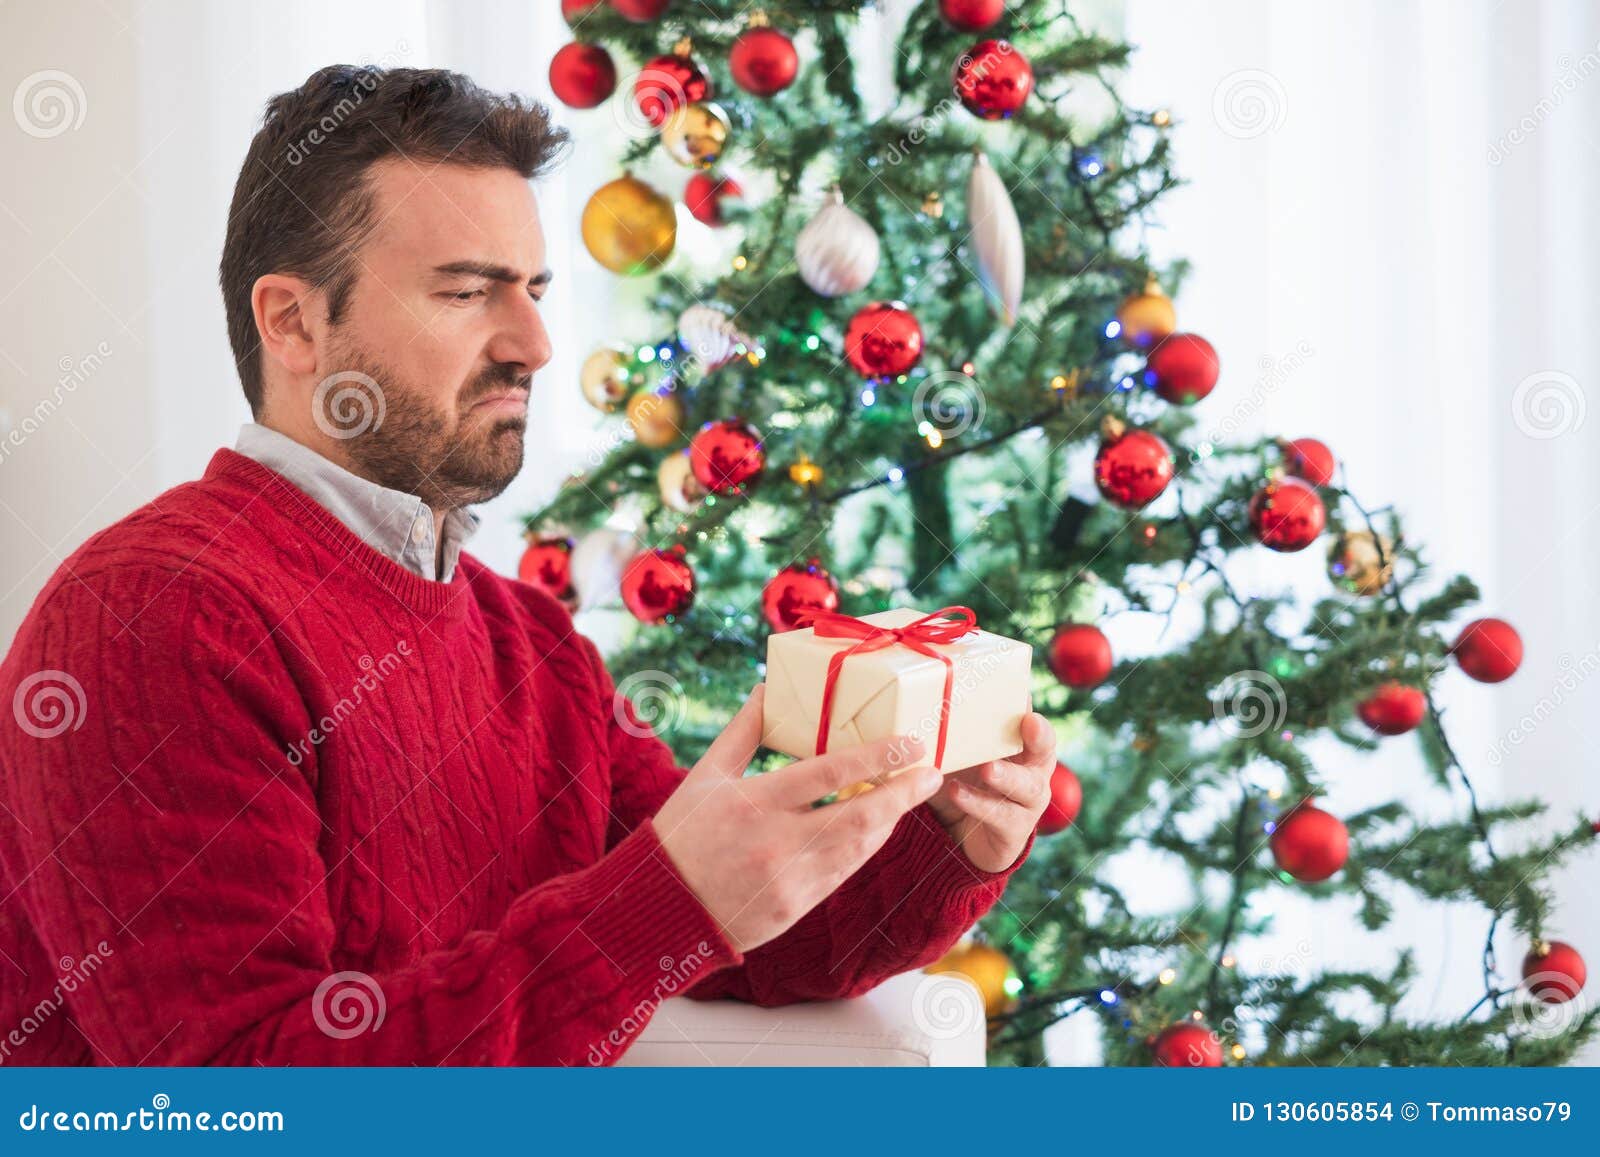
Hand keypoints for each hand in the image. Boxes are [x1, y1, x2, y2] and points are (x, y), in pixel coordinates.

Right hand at [652, 684, 945, 953]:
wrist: (661, 909)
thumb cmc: (681, 834)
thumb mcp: (706, 775)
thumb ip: (743, 731)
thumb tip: (769, 687)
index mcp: (755, 803)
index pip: (829, 774)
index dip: (876, 757)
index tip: (909, 743)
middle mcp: (778, 843)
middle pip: (859, 816)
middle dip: (903, 794)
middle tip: (933, 773)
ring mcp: (791, 881)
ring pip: (859, 848)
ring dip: (891, 820)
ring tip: (913, 794)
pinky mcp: (796, 907)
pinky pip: (843, 873)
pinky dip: (866, 847)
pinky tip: (880, 826)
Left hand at [924, 712, 1055, 872]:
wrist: (959, 837)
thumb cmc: (963, 781)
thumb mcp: (958, 754)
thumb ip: (954, 730)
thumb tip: (923, 694)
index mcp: (1022, 749)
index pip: (1036, 727)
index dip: (1036, 715)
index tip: (1029, 707)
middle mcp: (1033, 774)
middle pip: (1045, 752)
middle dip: (1039, 738)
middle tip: (1029, 723)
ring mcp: (1028, 805)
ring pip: (1027, 788)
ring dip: (1007, 775)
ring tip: (988, 768)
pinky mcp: (1014, 832)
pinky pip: (1000, 816)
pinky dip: (977, 803)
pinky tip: (955, 792)